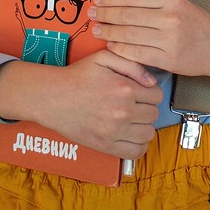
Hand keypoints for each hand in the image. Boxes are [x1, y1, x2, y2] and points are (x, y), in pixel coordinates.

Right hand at [0, 50, 162, 158]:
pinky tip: (131, 136)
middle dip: (147, 108)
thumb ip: (132, 65)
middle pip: (153, 114)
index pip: (156, 95)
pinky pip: (135, 152)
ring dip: (144, 126)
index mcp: (124, 88)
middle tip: (134, 105)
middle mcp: (123, 111)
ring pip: (148, 134)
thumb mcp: (104, 58)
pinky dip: (138, 146)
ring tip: (133, 120)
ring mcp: (115, 131)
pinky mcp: (106, 146)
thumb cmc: (77, 76)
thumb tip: (152, 82)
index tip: (141, 93)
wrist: (53, 97)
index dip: (150, 92)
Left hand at [88, 0, 209, 91]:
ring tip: (97, 29)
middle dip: (104, 13)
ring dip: (108, 32)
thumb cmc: (196, 24)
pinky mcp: (168, 60)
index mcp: (171, 0)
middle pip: (127, 15)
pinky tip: (111, 45)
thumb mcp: (179, 3)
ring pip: (129, 35)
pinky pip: (137, 54)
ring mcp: (169, 40)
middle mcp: (170, 18)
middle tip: (91, 13)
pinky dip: (121, 49)